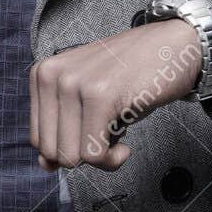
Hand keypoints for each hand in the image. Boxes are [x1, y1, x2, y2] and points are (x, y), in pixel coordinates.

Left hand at [30, 19, 201, 170]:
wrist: (174, 45)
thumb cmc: (133, 75)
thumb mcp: (88, 100)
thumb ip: (62, 130)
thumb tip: (45, 166)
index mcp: (43, 73)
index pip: (38, 138)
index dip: (69, 148)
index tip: (93, 135)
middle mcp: (52, 75)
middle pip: (52, 151)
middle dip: (83, 156)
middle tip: (107, 137)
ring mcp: (74, 83)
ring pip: (71, 156)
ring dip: (99, 160)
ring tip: (118, 138)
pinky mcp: (100, 96)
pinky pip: (94, 154)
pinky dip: (113, 160)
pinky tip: (125, 146)